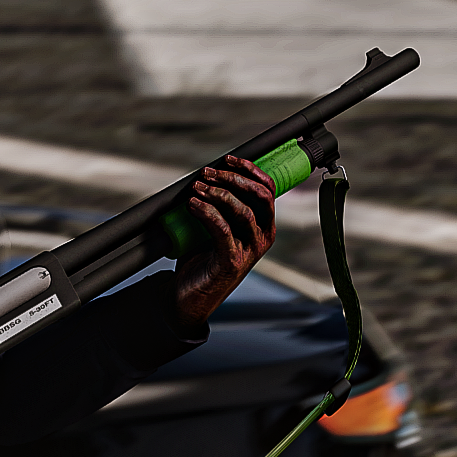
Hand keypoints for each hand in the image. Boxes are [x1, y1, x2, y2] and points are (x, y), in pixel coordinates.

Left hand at [171, 155, 276, 335]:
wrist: (188, 296)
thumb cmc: (202, 260)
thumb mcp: (214, 227)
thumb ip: (218, 205)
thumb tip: (205, 176)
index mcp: (263, 225)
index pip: (267, 190)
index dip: (250, 170)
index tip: (228, 159)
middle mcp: (262, 237)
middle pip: (260, 197)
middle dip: (234, 179)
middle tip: (208, 173)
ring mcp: (249, 251)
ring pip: (243, 212)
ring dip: (218, 194)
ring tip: (197, 188)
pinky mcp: (232, 262)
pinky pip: (223, 230)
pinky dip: (207, 212)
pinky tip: (192, 205)